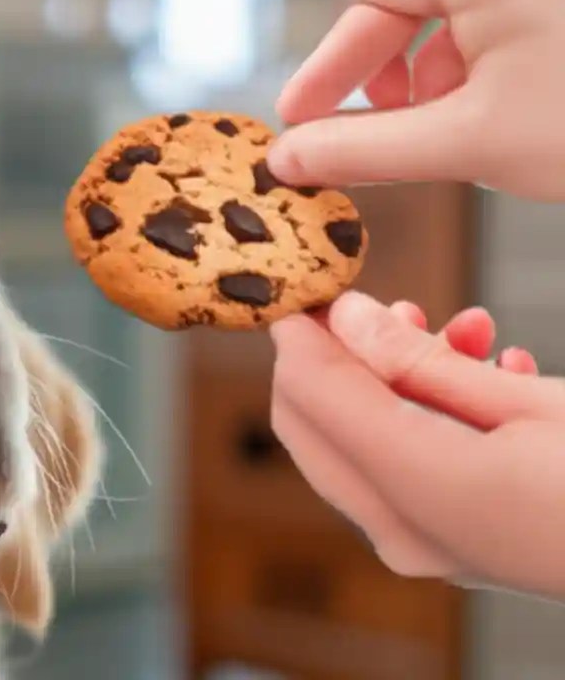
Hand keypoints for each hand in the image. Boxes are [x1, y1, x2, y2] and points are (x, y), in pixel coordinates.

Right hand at [268, 0, 564, 200]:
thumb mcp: (467, 142)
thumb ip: (363, 149)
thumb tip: (287, 159)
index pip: (369, 0)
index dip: (329, 68)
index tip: (300, 119)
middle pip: (410, 9)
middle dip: (382, 79)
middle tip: (360, 132)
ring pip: (458, 22)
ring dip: (430, 82)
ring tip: (439, 132)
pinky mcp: (563, 9)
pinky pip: (504, 25)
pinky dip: (478, 73)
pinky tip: (488, 120)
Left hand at [269, 292, 564, 596]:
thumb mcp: (531, 403)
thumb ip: (425, 360)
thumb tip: (346, 316)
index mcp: (419, 487)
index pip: (310, 396)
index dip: (298, 332)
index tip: (307, 281)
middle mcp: (401, 529)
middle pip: (312, 426)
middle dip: (338, 356)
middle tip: (388, 302)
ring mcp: (422, 547)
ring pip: (359, 444)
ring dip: (393, 381)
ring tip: (469, 328)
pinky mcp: (446, 547)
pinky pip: (399, 472)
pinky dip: (422, 420)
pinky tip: (496, 374)